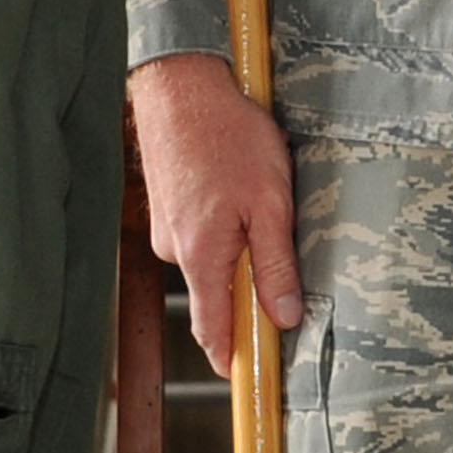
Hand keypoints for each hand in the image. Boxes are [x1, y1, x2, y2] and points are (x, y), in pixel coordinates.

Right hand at [129, 52, 301, 375]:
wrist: (183, 85)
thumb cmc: (227, 137)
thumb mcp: (269, 202)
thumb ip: (274, 263)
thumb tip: (284, 315)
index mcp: (200, 257)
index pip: (213, 330)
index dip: (234, 355)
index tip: (253, 368)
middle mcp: (175, 249)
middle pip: (217, 288)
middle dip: (249, 273)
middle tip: (276, 228)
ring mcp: (168, 226)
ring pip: (212, 252)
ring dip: (237, 235)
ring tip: (256, 187)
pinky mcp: (168, 204)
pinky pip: (200, 226)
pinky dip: (222, 213)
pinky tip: (235, 177)